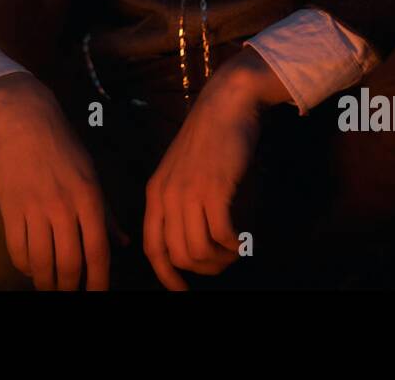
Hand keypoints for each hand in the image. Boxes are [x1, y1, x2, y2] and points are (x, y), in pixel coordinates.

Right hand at [0, 72, 128, 290]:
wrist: (24, 117)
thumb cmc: (62, 144)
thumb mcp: (90, 173)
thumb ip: (105, 211)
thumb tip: (122, 243)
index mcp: (89, 196)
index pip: (98, 251)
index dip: (98, 281)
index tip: (96, 295)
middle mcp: (64, 205)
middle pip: (70, 263)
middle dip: (70, 288)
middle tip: (69, 294)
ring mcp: (34, 206)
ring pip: (41, 261)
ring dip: (45, 282)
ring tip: (49, 287)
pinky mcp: (9, 206)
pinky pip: (17, 248)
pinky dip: (23, 265)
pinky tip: (29, 267)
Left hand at [142, 47, 288, 289]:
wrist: (225, 104)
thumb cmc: (209, 137)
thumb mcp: (180, 170)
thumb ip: (178, 200)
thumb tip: (189, 240)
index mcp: (155, 193)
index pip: (152, 248)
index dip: (167, 276)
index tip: (182, 291)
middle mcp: (167, 196)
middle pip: (178, 255)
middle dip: (203, 269)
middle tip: (223, 262)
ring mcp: (190, 192)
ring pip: (198, 250)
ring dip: (220, 259)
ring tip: (234, 250)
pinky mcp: (214, 188)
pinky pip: (221, 235)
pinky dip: (233, 245)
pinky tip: (242, 239)